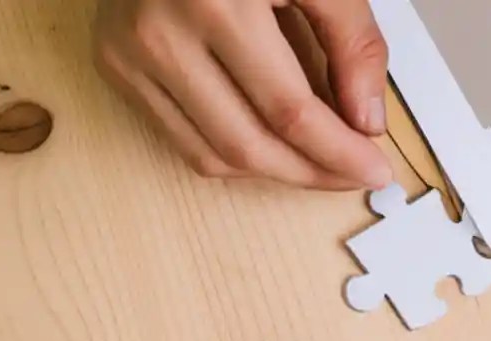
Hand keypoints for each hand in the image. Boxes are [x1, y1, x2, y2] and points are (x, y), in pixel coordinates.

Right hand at [94, 0, 392, 188]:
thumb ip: (352, 42)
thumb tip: (366, 122)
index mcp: (216, 3)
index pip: (288, 111)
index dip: (338, 153)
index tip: (375, 169)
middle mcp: (162, 35)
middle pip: (248, 145)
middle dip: (312, 173)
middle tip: (353, 174)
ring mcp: (129, 54)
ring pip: (212, 156)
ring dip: (274, 173)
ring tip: (319, 163)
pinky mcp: (115, 64)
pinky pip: (182, 139)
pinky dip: (233, 155)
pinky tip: (274, 144)